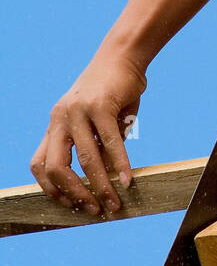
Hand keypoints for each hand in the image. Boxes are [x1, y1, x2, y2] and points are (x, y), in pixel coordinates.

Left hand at [30, 51, 147, 213]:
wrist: (123, 56)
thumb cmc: (112, 92)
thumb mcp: (98, 123)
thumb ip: (97, 147)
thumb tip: (104, 180)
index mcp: (55, 124)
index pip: (39, 164)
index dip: (51, 189)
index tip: (70, 204)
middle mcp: (60, 118)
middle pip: (56, 167)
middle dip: (75, 193)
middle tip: (93, 210)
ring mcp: (78, 111)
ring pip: (85, 158)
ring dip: (100, 185)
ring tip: (113, 202)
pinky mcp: (100, 105)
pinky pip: (110, 142)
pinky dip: (119, 164)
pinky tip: (127, 180)